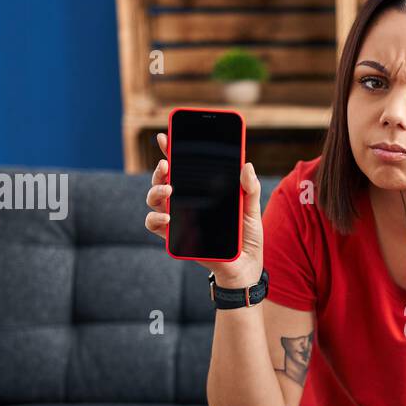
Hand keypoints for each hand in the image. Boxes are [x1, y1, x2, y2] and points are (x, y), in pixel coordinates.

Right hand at [144, 131, 263, 287]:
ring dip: (155, 191)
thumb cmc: (247, 238)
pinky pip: (155, 226)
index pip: (183, 168)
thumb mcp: (251, 210)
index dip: (171, 151)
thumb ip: (249, 188)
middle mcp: (186, 203)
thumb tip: (247, 165)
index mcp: (203, 192)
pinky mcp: (176, 238)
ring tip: (168, 189)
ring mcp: (179, 220)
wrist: (245, 268)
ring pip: (154, 200)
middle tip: (166, 165)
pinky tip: (166, 218)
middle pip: (163, 180)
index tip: (165, 137)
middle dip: (160, 171)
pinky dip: (156, 220)